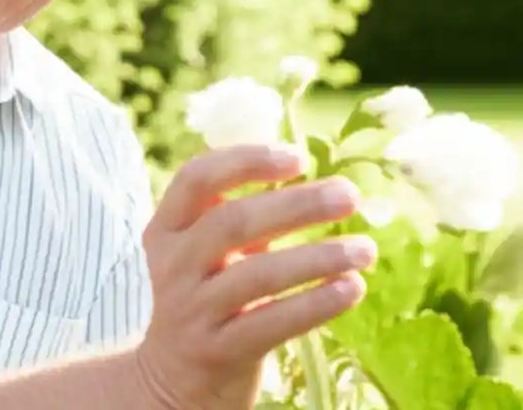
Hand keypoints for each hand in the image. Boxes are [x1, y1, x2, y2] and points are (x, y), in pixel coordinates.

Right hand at [131, 144, 377, 409]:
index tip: (298, 157)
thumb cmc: (208, 295)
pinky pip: (272, 322)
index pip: (196, 178)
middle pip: (232, 222)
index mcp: (167, 228)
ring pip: (257, 275)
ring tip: (365, 248)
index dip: (246, 161)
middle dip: (296, 205)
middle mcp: (172, 265)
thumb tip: (316, 179)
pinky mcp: (218, 350)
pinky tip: (351, 288)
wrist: (174, 375)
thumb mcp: (206, 250)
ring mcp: (192, 309)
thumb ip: (243, 215)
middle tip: (348, 195)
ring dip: (317, 257)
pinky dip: (315, 303)